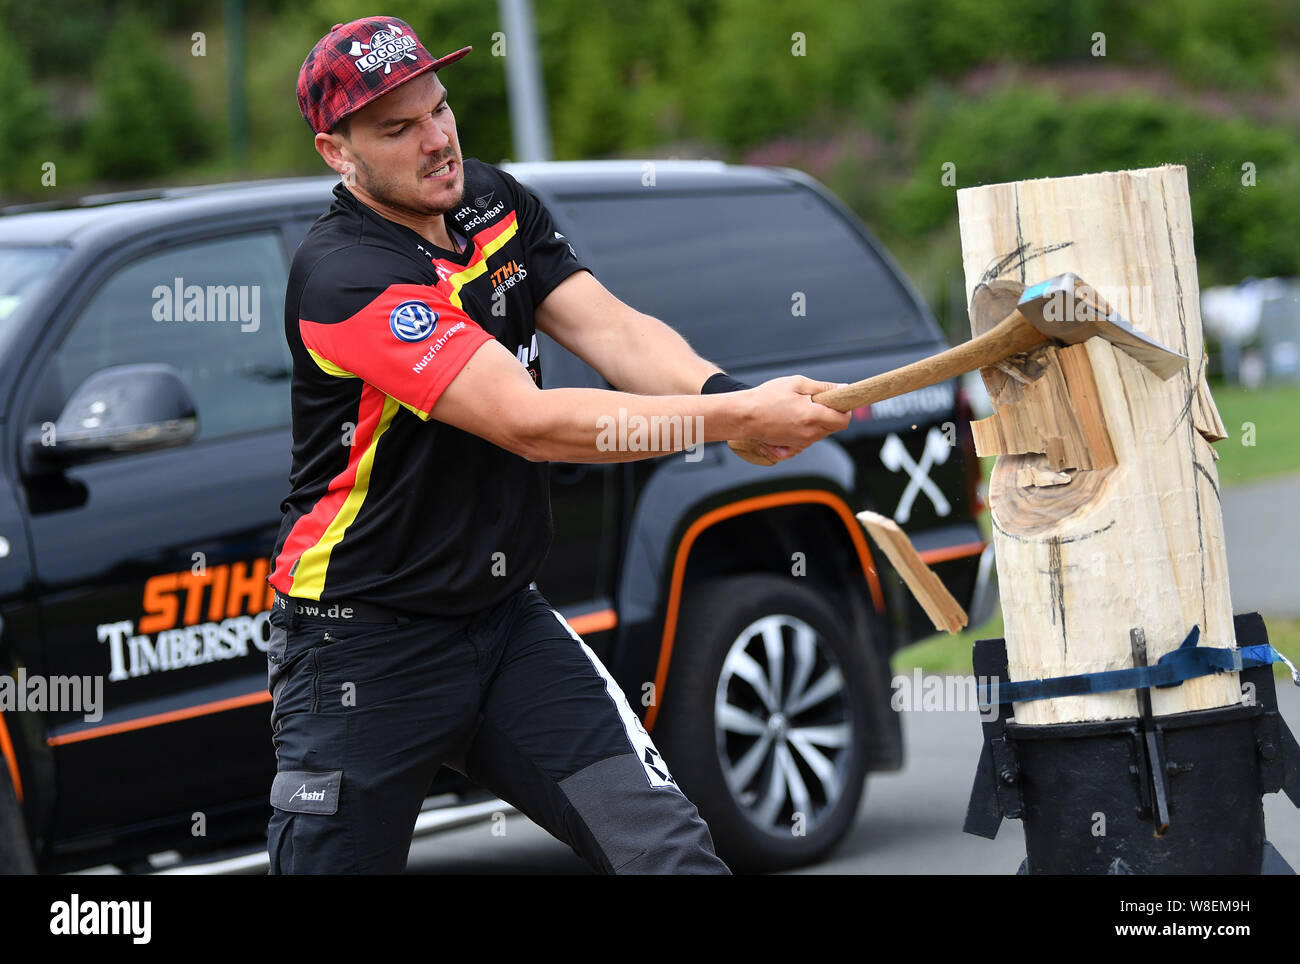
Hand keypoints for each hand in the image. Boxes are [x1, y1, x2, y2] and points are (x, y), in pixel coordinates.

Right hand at [728, 376, 849, 465]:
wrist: (744, 415)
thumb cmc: (766, 397)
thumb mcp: (797, 383)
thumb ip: (822, 387)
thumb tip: (841, 389)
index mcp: (812, 416)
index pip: (843, 420)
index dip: (845, 410)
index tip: (840, 401)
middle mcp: (809, 433)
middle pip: (834, 427)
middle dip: (832, 414)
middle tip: (817, 400)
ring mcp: (801, 442)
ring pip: (822, 433)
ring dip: (819, 421)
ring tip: (801, 408)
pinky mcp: (793, 446)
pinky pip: (809, 438)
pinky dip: (807, 429)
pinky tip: (794, 418)